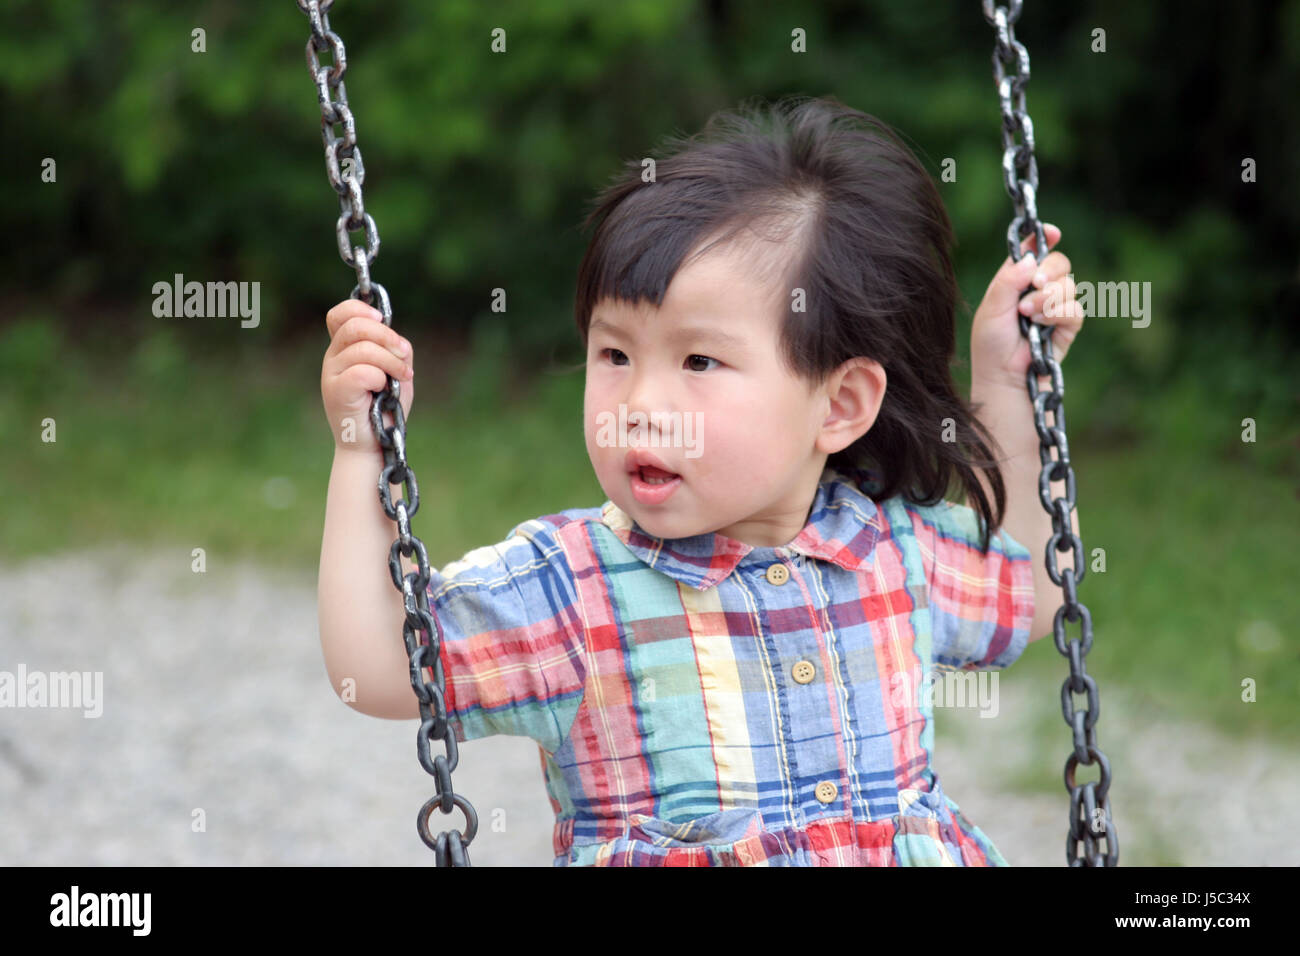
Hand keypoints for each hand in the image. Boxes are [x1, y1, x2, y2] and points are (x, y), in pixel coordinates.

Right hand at [320, 298, 415, 454]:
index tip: (382, 319)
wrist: (375, 443)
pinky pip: (362, 372)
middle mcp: (334, 357)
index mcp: (345, 348)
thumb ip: (396, 349)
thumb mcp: (396, 372)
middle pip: (355, 326)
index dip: (360, 308)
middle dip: (387, 336)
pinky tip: (385, 390)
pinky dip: (380, 378)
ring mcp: (332, 374)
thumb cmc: (386, 408)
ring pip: (363, 349)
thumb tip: (397, 339)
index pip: (340, 314)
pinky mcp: (336, 392)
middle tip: (403, 354)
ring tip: (403, 376)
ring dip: (391, 361)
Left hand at [970, 223, 1084, 391]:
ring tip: (1027, 314)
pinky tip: (1040, 324)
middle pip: (1059, 263)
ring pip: (1069, 284)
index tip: (1052, 232)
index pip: (1034, 252)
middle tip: (1034, 284)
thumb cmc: (991, 345)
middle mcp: (1037, 291)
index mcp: (1016, 280)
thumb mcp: (992, 308)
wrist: (1004, 377)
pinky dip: (1057, 313)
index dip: (1044, 239)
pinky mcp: (1067, 326)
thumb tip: (1030, 258)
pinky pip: (1075, 308)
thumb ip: (1008, 280)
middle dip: (1049, 270)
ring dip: (1048, 297)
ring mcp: (1055, 308)